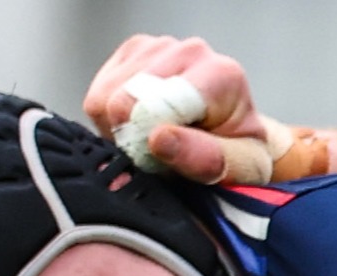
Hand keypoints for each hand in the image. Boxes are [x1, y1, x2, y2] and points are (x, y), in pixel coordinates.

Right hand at [83, 34, 316, 183]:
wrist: (233, 134)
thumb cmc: (238, 151)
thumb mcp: (240, 167)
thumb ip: (207, 159)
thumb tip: (159, 139)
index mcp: (221, 75)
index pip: (160, 105)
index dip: (149, 140)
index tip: (162, 156)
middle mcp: (190, 51)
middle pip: (123, 102)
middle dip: (136, 138)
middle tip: (163, 153)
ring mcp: (156, 47)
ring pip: (104, 100)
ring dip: (122, 131)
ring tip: (155, 138)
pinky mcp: (130, 52)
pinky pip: (96, 96)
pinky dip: (111, 119)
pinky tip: (141, 123)